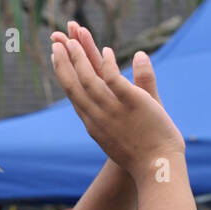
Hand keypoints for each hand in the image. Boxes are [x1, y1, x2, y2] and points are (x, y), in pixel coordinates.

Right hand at [50, 23, 183, 175]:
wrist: (155, 169)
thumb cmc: (140, 155)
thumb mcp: (121, 132)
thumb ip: (118, 111)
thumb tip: (114, 100)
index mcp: (93, 123)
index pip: (74, 96)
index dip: (64, 76)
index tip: (56, 60)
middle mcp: (97, 116)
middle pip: (74, 86)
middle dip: (63, 63)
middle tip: (56, 44)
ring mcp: (112, 110)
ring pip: (88, 80)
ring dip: (78, 58)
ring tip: (71, 41)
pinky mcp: (131, 103)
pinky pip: (113, 80)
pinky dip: (107, 64)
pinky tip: (106, 50)